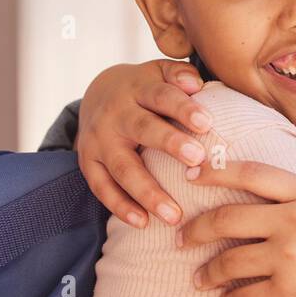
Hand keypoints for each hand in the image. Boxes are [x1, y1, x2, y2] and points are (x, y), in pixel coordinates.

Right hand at [77, 59, 213, 226]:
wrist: (97, 95)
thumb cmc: (144, 89)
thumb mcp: (159, 73)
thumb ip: (180, 75)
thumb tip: (196, 84)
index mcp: (137, 88)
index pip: (161, 95)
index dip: (183, 108)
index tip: (207, 123)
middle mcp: (115, 114)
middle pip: (142, 128)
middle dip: (169, 143)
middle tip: (197, 158)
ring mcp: (98, 140)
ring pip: (122, 167)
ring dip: (147, 192)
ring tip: (174, 215)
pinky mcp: (88, 163)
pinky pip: (102, 188)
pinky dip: (121, 207)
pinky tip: (143, 223)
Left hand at [180, 134, 295, 296]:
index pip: (251, 174)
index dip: (215, 173)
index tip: (192, 177)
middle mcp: (293, 222)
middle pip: (227, 217)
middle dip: (197, 227)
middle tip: (182, 236)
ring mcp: (288, 259)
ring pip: (228, 260)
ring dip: (207, 271)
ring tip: (199, 277)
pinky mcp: (288, 295)